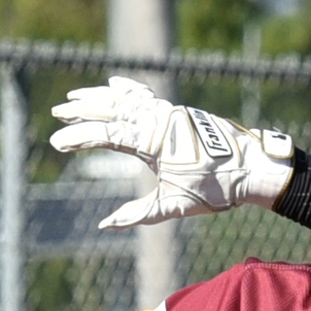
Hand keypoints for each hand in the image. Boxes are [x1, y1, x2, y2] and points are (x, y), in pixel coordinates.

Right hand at [49, 76, 296, 228]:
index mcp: (157, 141)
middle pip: (113, 109)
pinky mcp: (180, 113)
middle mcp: (162, 120)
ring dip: (99, 97)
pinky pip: (147, 95)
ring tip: (74, 96)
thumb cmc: (218, 188)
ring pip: (128, 99)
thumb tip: (105, 225)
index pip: (109, 134)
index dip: (80, 138)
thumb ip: (138, 214)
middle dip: (82, 110)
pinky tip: (113, 84)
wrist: (255, 167)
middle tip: (57, 112)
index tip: (56, 142)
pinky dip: (127, 89)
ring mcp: (172, 112)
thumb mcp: (176, 204)